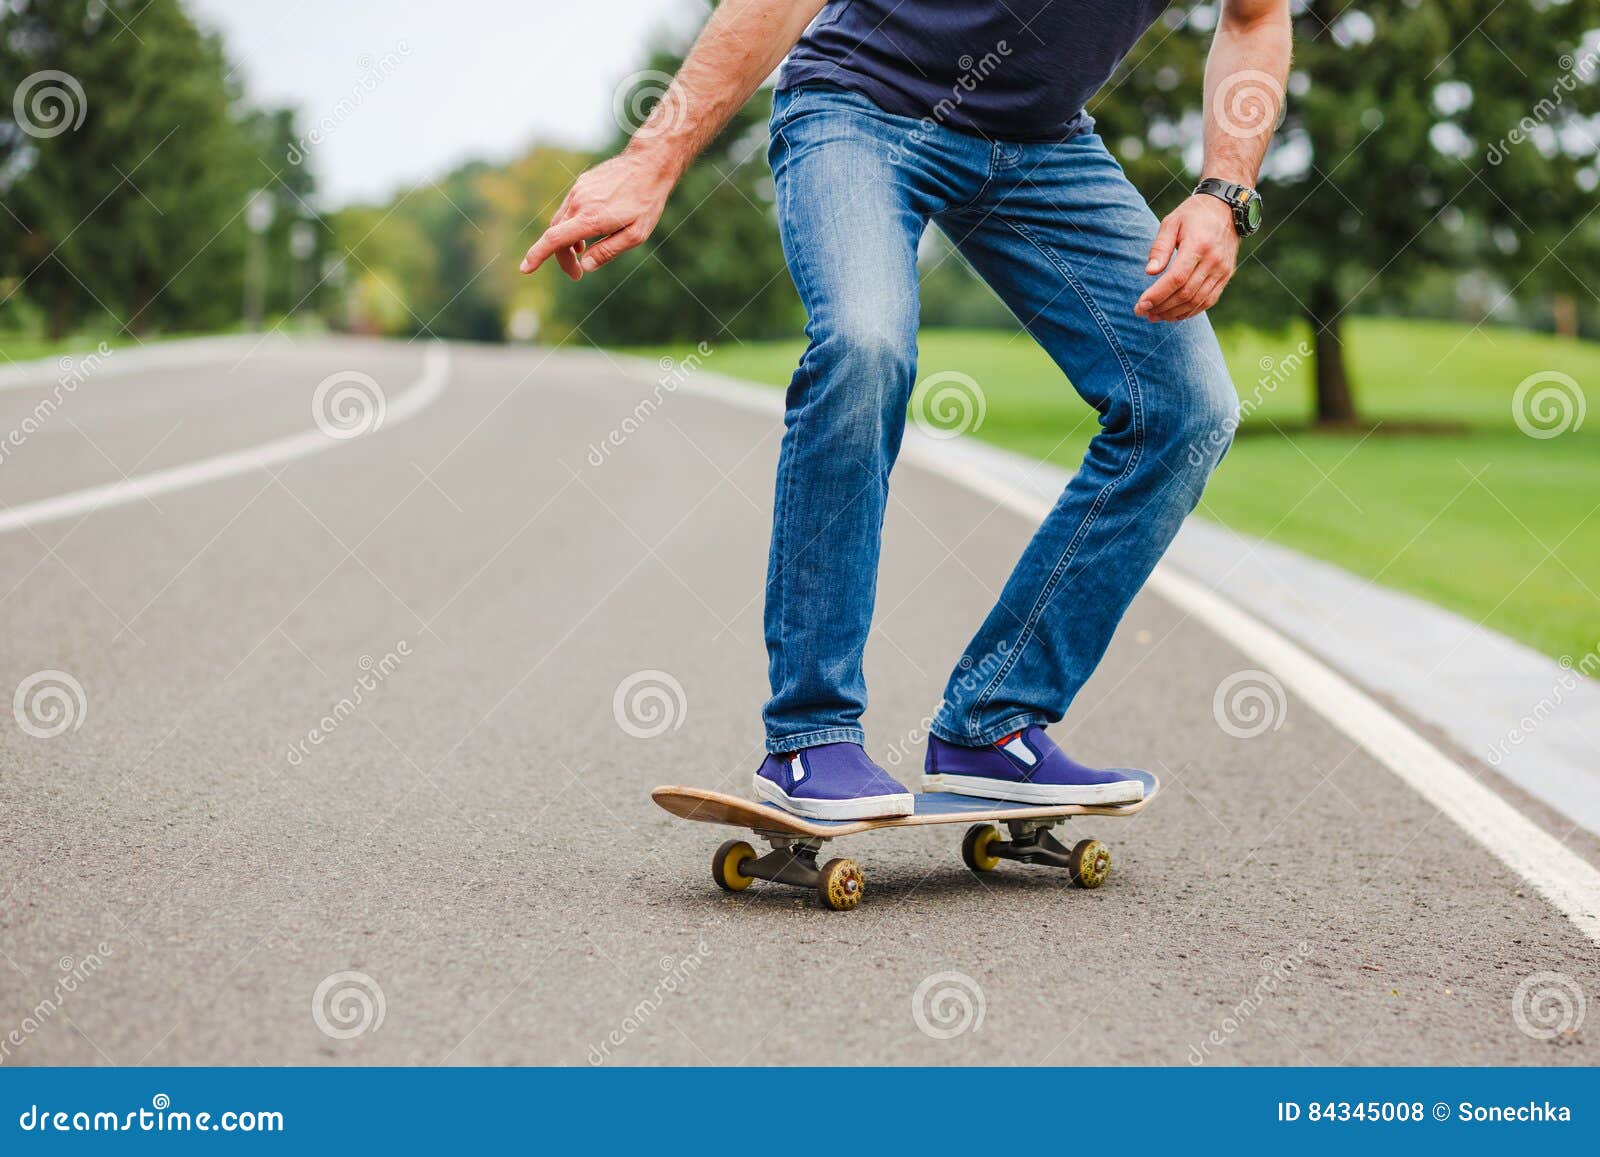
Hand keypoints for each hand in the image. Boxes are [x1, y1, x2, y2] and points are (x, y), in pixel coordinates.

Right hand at [519, 149, 677, 278]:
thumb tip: (586, 265)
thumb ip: (609, 251)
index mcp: (590, 219)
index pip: (554, 240)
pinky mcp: (582, 184)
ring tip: (581, 253)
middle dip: (562, 257)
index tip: (525, 269)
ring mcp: (579, 191)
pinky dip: (570, 224)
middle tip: (576, 274)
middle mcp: (579, 203)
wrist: (649, 164)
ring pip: (561, 221)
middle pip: (556, 235)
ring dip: (566, 241)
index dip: (537, 256)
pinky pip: (569, 208)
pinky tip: (584, 232)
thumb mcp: (635, 235)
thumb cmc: (646, 202)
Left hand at [1135, 195, 1239, 321]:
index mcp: (1198, 245)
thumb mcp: (1172, 222)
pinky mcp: (1226, 276)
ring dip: (1174, 313)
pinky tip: (1173, 314)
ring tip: (1155, 316)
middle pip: (1185, 293)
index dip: (1157, 295)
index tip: (1140, 305)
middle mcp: (1213, 260)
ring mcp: (1222, 270)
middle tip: (1143, 312)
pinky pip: (1208, 301)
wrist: (1227, 208)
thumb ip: (1160, 247)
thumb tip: (1149, 271)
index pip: (1176, 278)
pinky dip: (1190, 311)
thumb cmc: (1193, 214)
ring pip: (1196, 301)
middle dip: (1162, 307)